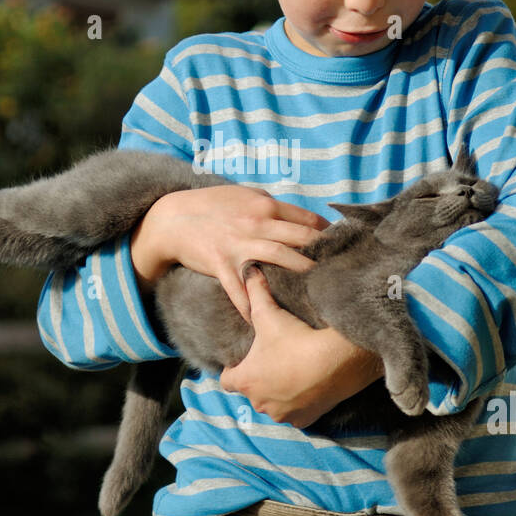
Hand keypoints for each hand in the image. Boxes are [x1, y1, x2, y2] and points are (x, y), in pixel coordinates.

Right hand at [140, 185, 329, 322]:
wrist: (173, 218)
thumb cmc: (212, 205)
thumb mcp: (244, 195)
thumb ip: (272, 206)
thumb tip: (301, 219)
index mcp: (265, 206)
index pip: (308, 221)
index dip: (329, 235)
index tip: (342, 250)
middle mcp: (257, 224)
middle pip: (301, 241)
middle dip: (324, 257)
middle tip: (342, 275)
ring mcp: (240, 245)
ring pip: (281, 261)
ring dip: (302, 278)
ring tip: (320, 294)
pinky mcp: (222, 264)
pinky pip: (241, 290)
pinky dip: (252, 306)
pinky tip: (265, 320)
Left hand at [219, 267, 384, 426]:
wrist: (338, 361)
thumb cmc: (297, 340)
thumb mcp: (270, 314)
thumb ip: (255, 293)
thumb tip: (247, 270)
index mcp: (246, 381)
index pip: (227, 380)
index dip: (234, 368)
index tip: (244, 358)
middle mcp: (260, 403)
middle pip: (252, 392)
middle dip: (259, 379)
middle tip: (273, 359)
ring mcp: (283, 415)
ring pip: (274, 404)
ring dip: (279, 392)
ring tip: (292, 371)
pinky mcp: (305, 419)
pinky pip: (297, 413)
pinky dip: (300, 402)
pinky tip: (309, 385)